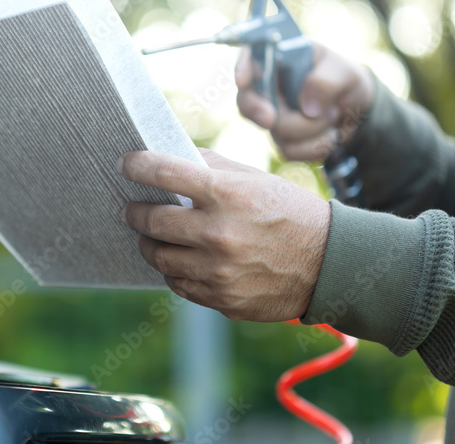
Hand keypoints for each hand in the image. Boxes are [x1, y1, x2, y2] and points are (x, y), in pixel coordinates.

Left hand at [118, 148, 329, 321]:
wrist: (329, 264)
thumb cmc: (291, 213)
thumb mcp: (256, 179)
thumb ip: (213, 168)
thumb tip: (175, 156)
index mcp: (227, 195)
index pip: (165, 173)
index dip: (137, 166)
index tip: (125, 164)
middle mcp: (218, 234)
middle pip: (152, 220)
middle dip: (134, 211)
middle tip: (130, 207)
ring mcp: (218, 271)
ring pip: (159, 257)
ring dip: (147, 243)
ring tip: (149, 235)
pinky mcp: (221, 299)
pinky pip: (178, 284)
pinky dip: (172, 270)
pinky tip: (176, 259)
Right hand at [235, 42, 374, 161]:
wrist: (358, 112)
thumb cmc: (345, 81)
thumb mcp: (345, 72)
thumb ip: (326, 82)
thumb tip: (307, 108)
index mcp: (280, 60)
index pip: (252, 59)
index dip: (242, 68)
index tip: (242, 80)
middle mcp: (270, 88)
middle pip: (246, 101)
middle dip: (257, 111)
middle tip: (269, 118)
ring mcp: (273, 116)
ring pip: (277, 130)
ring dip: (311, 128)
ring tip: (333, 115)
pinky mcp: (282, 141)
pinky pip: (290, 150)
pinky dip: (316, 145)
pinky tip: (330, 134)